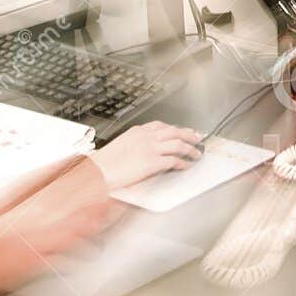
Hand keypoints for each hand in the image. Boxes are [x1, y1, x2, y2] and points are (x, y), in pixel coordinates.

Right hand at [87, 121, 204, 191]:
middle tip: (197, 137)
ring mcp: (150, 149)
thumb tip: (144, 149)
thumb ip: (135, 143)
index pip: (161, 125)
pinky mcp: (152, 162)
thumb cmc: (104, 162)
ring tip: (196, 153)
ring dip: (190, 149)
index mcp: (137, 131)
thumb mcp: (121, 145)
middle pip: (174, 131)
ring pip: (178, 144)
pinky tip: (186, 165)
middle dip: (188, 134)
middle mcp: (146, 137)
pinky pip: (174, 160)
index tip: (181, 130)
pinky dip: (183, 163)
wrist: (97, 171)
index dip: (174, 128)